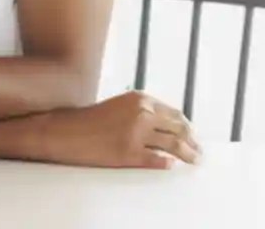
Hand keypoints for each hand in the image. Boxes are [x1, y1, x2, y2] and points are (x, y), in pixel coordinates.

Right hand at [38, 91, 200, 168]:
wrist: (66, 131)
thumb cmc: (90, 120)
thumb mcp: (120, 106)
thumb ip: (143, 112)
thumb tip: (167, 127)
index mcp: (140, 99)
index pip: (176, 114)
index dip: (187, 128)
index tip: (193, 137)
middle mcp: (141, 114)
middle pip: (180, 129)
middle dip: (193, 142)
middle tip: (199, 152)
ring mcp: (136, 134)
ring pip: (174, 146)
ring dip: (188, 155)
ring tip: (194, 161)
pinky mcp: (129, 153)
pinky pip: (158, 160)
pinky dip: (167, 164)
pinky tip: (171, 166)